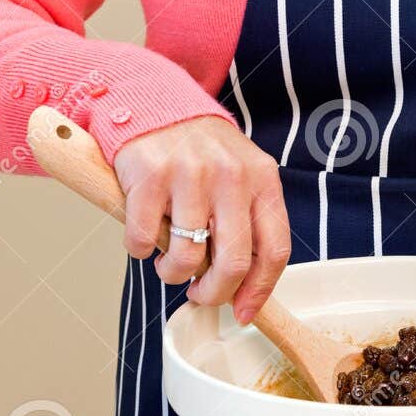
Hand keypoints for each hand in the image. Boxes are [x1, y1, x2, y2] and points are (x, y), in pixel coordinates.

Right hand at [113, 117, 289, 323]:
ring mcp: (190, 175)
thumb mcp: (240, 175)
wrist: (156, 104)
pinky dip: (140, 250)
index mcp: (262, 179)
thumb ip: (246, 221)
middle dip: (214, 293)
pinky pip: (143, 240)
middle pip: (234, 262)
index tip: (245, 312)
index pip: (275, 249)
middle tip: (199, 294)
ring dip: (173, 274)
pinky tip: (144, 236)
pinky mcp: (150, 177)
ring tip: (169, 262)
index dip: (260, 290)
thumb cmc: (201, 151)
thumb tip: (243, 289)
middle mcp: (231, 176)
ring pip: (186, 258)